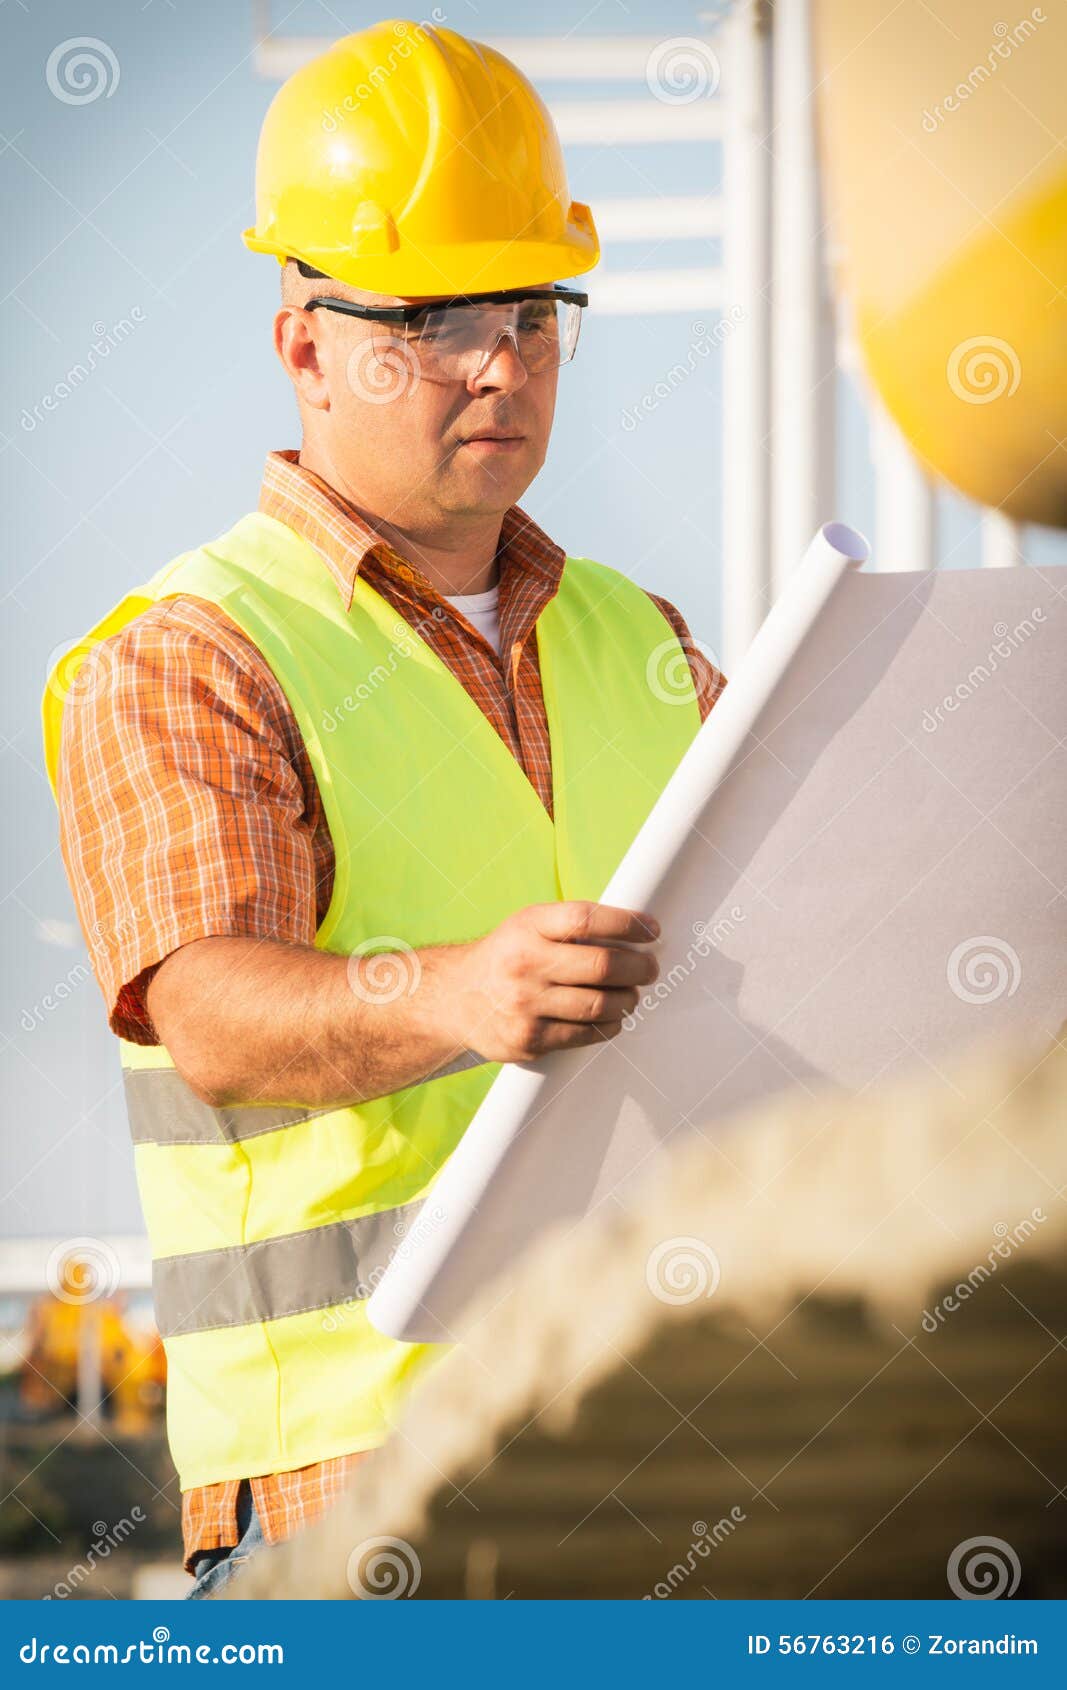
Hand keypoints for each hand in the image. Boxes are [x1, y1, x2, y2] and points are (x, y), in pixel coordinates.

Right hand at [443, 899, 660, 1063]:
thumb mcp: (528, 926)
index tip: (651, 930)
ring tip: (632, 995)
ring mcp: (525, 1004)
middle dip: (638, 968)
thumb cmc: (506, 958)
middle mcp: (525, 963)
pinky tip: (610, 1017)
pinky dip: (608, 1025)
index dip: (627, 924)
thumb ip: (570, 926)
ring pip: (600, 1005)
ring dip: (628, 1000)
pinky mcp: (529, 1039)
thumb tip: (633, 932)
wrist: (455, 999)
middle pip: (602, 965)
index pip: (586, 919)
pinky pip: (585, 1034)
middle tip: (649, 969)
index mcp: (528, 927)